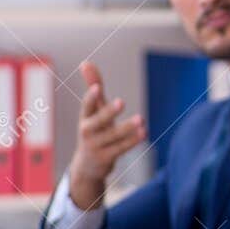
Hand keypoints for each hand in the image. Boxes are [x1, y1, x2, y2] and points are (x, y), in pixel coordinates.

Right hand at [68, 60, 145, 210]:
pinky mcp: (106, 158)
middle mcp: (88, 132)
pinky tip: (144, 133)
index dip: (91, 97)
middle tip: (121, 101)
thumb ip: (92, 86)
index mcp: (85, 117)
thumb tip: (86, 62)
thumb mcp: (92, 110)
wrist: (87, 166)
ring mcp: (96, 146)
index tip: (97, 88)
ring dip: (127, 128)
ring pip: (112, 136)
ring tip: (141, 119)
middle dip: (109, 112)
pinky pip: (120, 149)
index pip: (86, 106)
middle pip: (97, 121)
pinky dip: (132, 141)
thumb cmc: (93, 130)